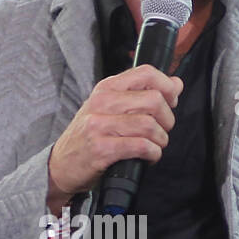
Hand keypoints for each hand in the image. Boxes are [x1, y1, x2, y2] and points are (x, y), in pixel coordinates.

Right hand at [47, 63, 183, 204]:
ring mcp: (99, 126)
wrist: (62, 165)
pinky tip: (148, 157)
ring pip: (149, 125)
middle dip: (167, 119)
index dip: (167, 87)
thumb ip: (142, 95)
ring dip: (160, 140)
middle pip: (153, 100)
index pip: (146, 73)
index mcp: (106, 88)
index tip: (170, 102)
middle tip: (162, 130)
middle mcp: (101, 103)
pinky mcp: (101, 149)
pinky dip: (153, 154)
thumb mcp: (111, 109)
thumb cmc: (90, 136)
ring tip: (154, 146)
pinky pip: (141, 146)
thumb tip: (176, 84)